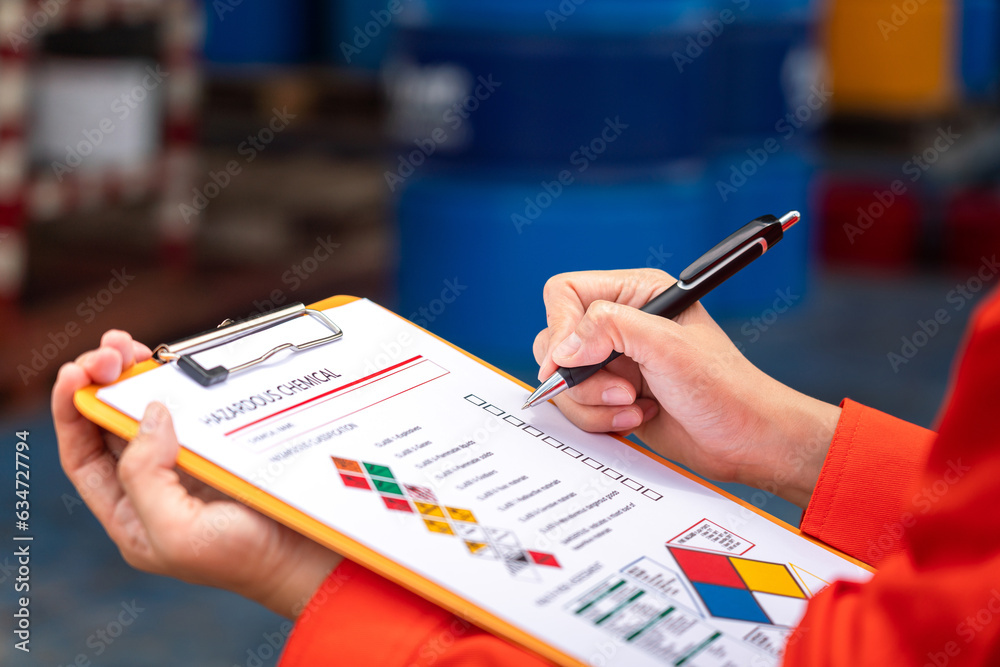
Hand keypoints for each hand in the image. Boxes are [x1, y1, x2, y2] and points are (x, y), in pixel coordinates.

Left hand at [52, 330, 341, 617]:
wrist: (312, 554)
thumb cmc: (247, 558)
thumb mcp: (177, 533)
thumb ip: (145, 479)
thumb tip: (149, 414)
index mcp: (133, 512)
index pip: (84, 455)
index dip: (72, 410)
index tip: (75, 371)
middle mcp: (158, 483)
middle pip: (114, 422)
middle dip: (105, 379)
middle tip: (115, 348)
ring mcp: (195, 460)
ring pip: (153, 407)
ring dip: (139, 373)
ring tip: (135, 346)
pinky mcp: (229, 443)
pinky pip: (198, 405)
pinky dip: (185, 380)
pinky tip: (180, 363)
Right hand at [533, 269, 840, 507]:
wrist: (745, 441)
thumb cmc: (724, 388)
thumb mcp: (668, 347)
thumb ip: (610, 329)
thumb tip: (562, 347)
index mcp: (637, 294)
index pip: (566, 293)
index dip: (560, 326)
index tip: (570, 361)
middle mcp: (620, 325)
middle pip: (555, 341)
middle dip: (582, 376)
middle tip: (623, 390)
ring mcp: (614, 363)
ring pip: (563, 380)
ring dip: (593, 402)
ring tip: (635, 406)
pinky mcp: (611, 397)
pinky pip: (576, 407)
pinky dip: (599, 420)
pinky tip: (638, 419)